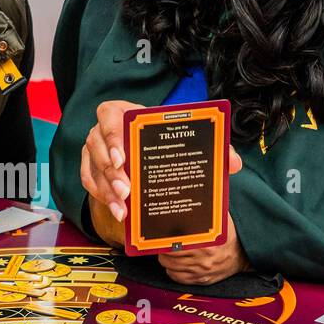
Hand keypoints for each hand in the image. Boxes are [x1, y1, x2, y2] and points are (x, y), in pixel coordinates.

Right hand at [81, 100, 243, 244]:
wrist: (152, 153)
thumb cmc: (167, 143)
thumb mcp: (188, 141)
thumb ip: (213, 149)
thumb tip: (234, 163)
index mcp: (124, 112)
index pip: (108, 115)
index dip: (112, 135)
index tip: (123, 158)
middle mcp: (104, 129)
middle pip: (97, 146)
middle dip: (110, 172)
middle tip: (126, 191)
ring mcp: (95, 149)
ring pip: (92, 168)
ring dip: (106, 190)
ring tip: (123, 209)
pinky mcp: (91, 167)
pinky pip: (89, 181)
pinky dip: (102, 197)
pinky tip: (118, 211)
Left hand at [157, 213, 249, 285]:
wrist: (244, 253)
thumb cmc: (230, 236)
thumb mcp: (218, 220)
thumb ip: (203, 213)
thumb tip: (185, 204)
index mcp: (205, 245)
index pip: (173, 245)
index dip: (163, 240)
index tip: (159, 236)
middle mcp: (202, 260)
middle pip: (168, 256)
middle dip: (163, 249)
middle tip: (162, 242)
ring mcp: (201, 272)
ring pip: (170, 267)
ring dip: (166, 259)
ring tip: (168, 252)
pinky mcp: (201, 280)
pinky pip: (178, 278)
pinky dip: (172, 271)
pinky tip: (174, 264)